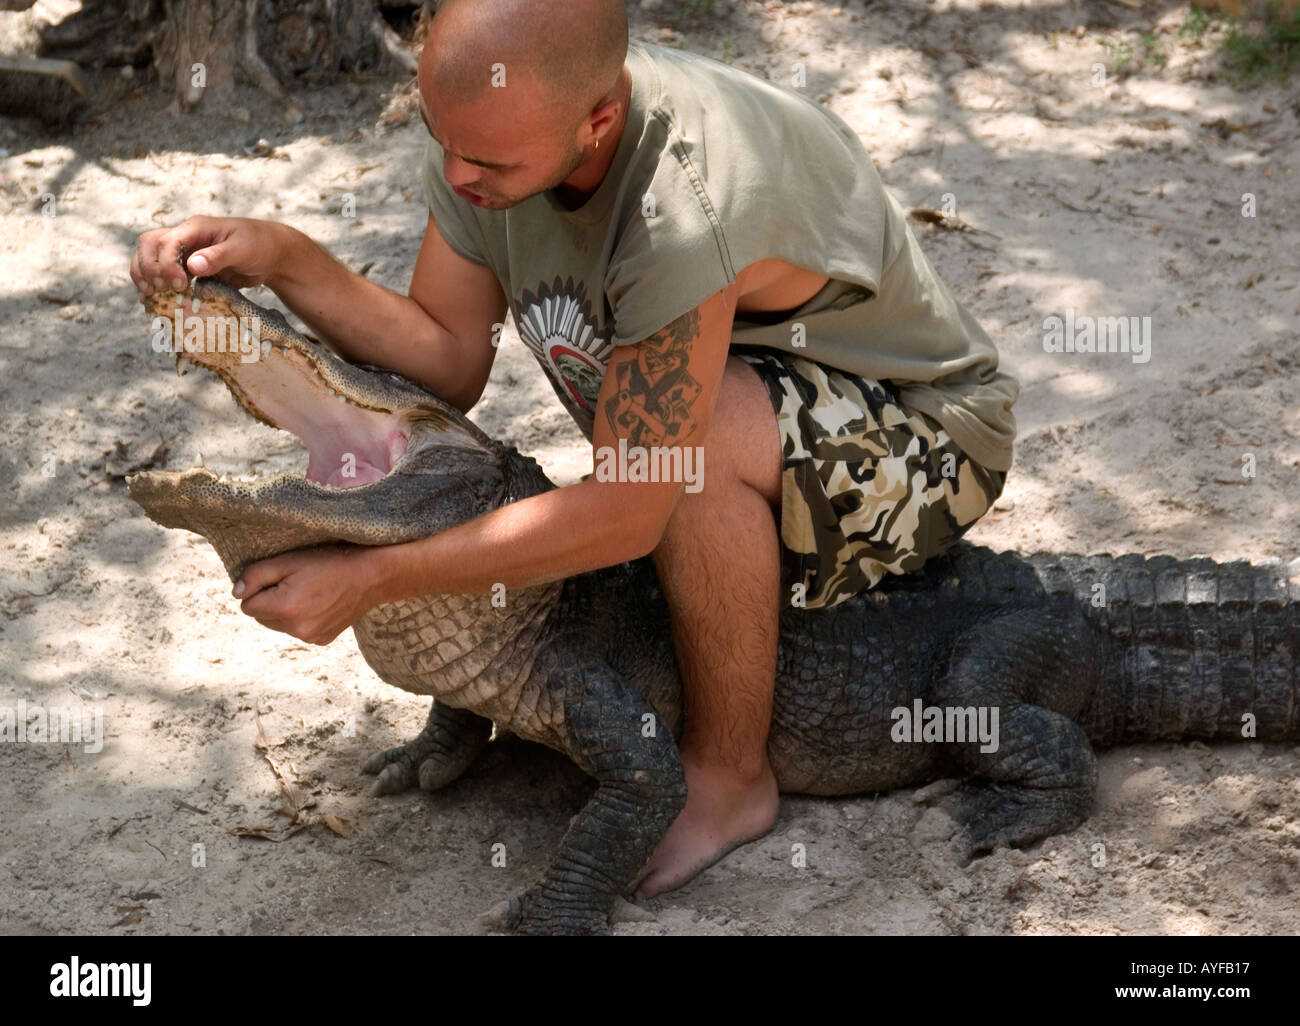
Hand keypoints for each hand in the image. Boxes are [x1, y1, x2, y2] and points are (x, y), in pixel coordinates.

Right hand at [130, 215, 285, 295]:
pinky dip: (156, 285)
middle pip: (149, 244)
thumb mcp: (243, 249)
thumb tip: (192, 265)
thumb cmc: (260, 246)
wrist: (272, 254)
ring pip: (150, 257)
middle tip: (158, 290)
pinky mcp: (189, 268)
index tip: (180, 285)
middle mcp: (186, 237)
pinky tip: (155, 300)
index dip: (166, 264)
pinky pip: (164, 273)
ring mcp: (185, 252)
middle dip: (147, 267)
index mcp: (196, 228)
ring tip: (149, 297)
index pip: (167, 241)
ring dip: (144, 275)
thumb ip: (218, 256)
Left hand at [233, 546, 385, 645]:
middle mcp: (296, 629)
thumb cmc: (329, 562)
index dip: (259, 589)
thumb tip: (236, 594)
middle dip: (271, 602)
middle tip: (295, 583)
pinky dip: (303, 619)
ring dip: (286, 611)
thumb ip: (255, 575)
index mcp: (285, 608)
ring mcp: (310, 637)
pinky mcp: (322, 640)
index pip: (247, 606)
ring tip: (310, 592)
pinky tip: (320, 603)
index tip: (280, 577)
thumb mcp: (288, 560)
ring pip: (280, 625)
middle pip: (262, 618)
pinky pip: (298, 631)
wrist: (371, 576)